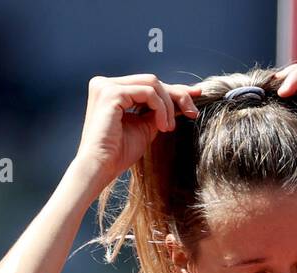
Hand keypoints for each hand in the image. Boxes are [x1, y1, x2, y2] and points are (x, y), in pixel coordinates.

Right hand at [73, 74, 202, 183]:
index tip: (195, 96)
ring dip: (168, 106)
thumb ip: (158, 111)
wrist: (101, 167)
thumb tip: (181, 100)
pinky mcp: (111, 93)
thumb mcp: (145, 127)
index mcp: (112, 90)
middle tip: (193, 112)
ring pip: (152, 84)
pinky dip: (160, 108)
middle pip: (152, 81)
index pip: (147, 85)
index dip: (173, 89)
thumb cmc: (119, 153)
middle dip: (177, 95)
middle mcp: (106, 84)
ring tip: (168, 128)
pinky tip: (162, 126)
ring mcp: (106, 86)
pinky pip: (148, 93)